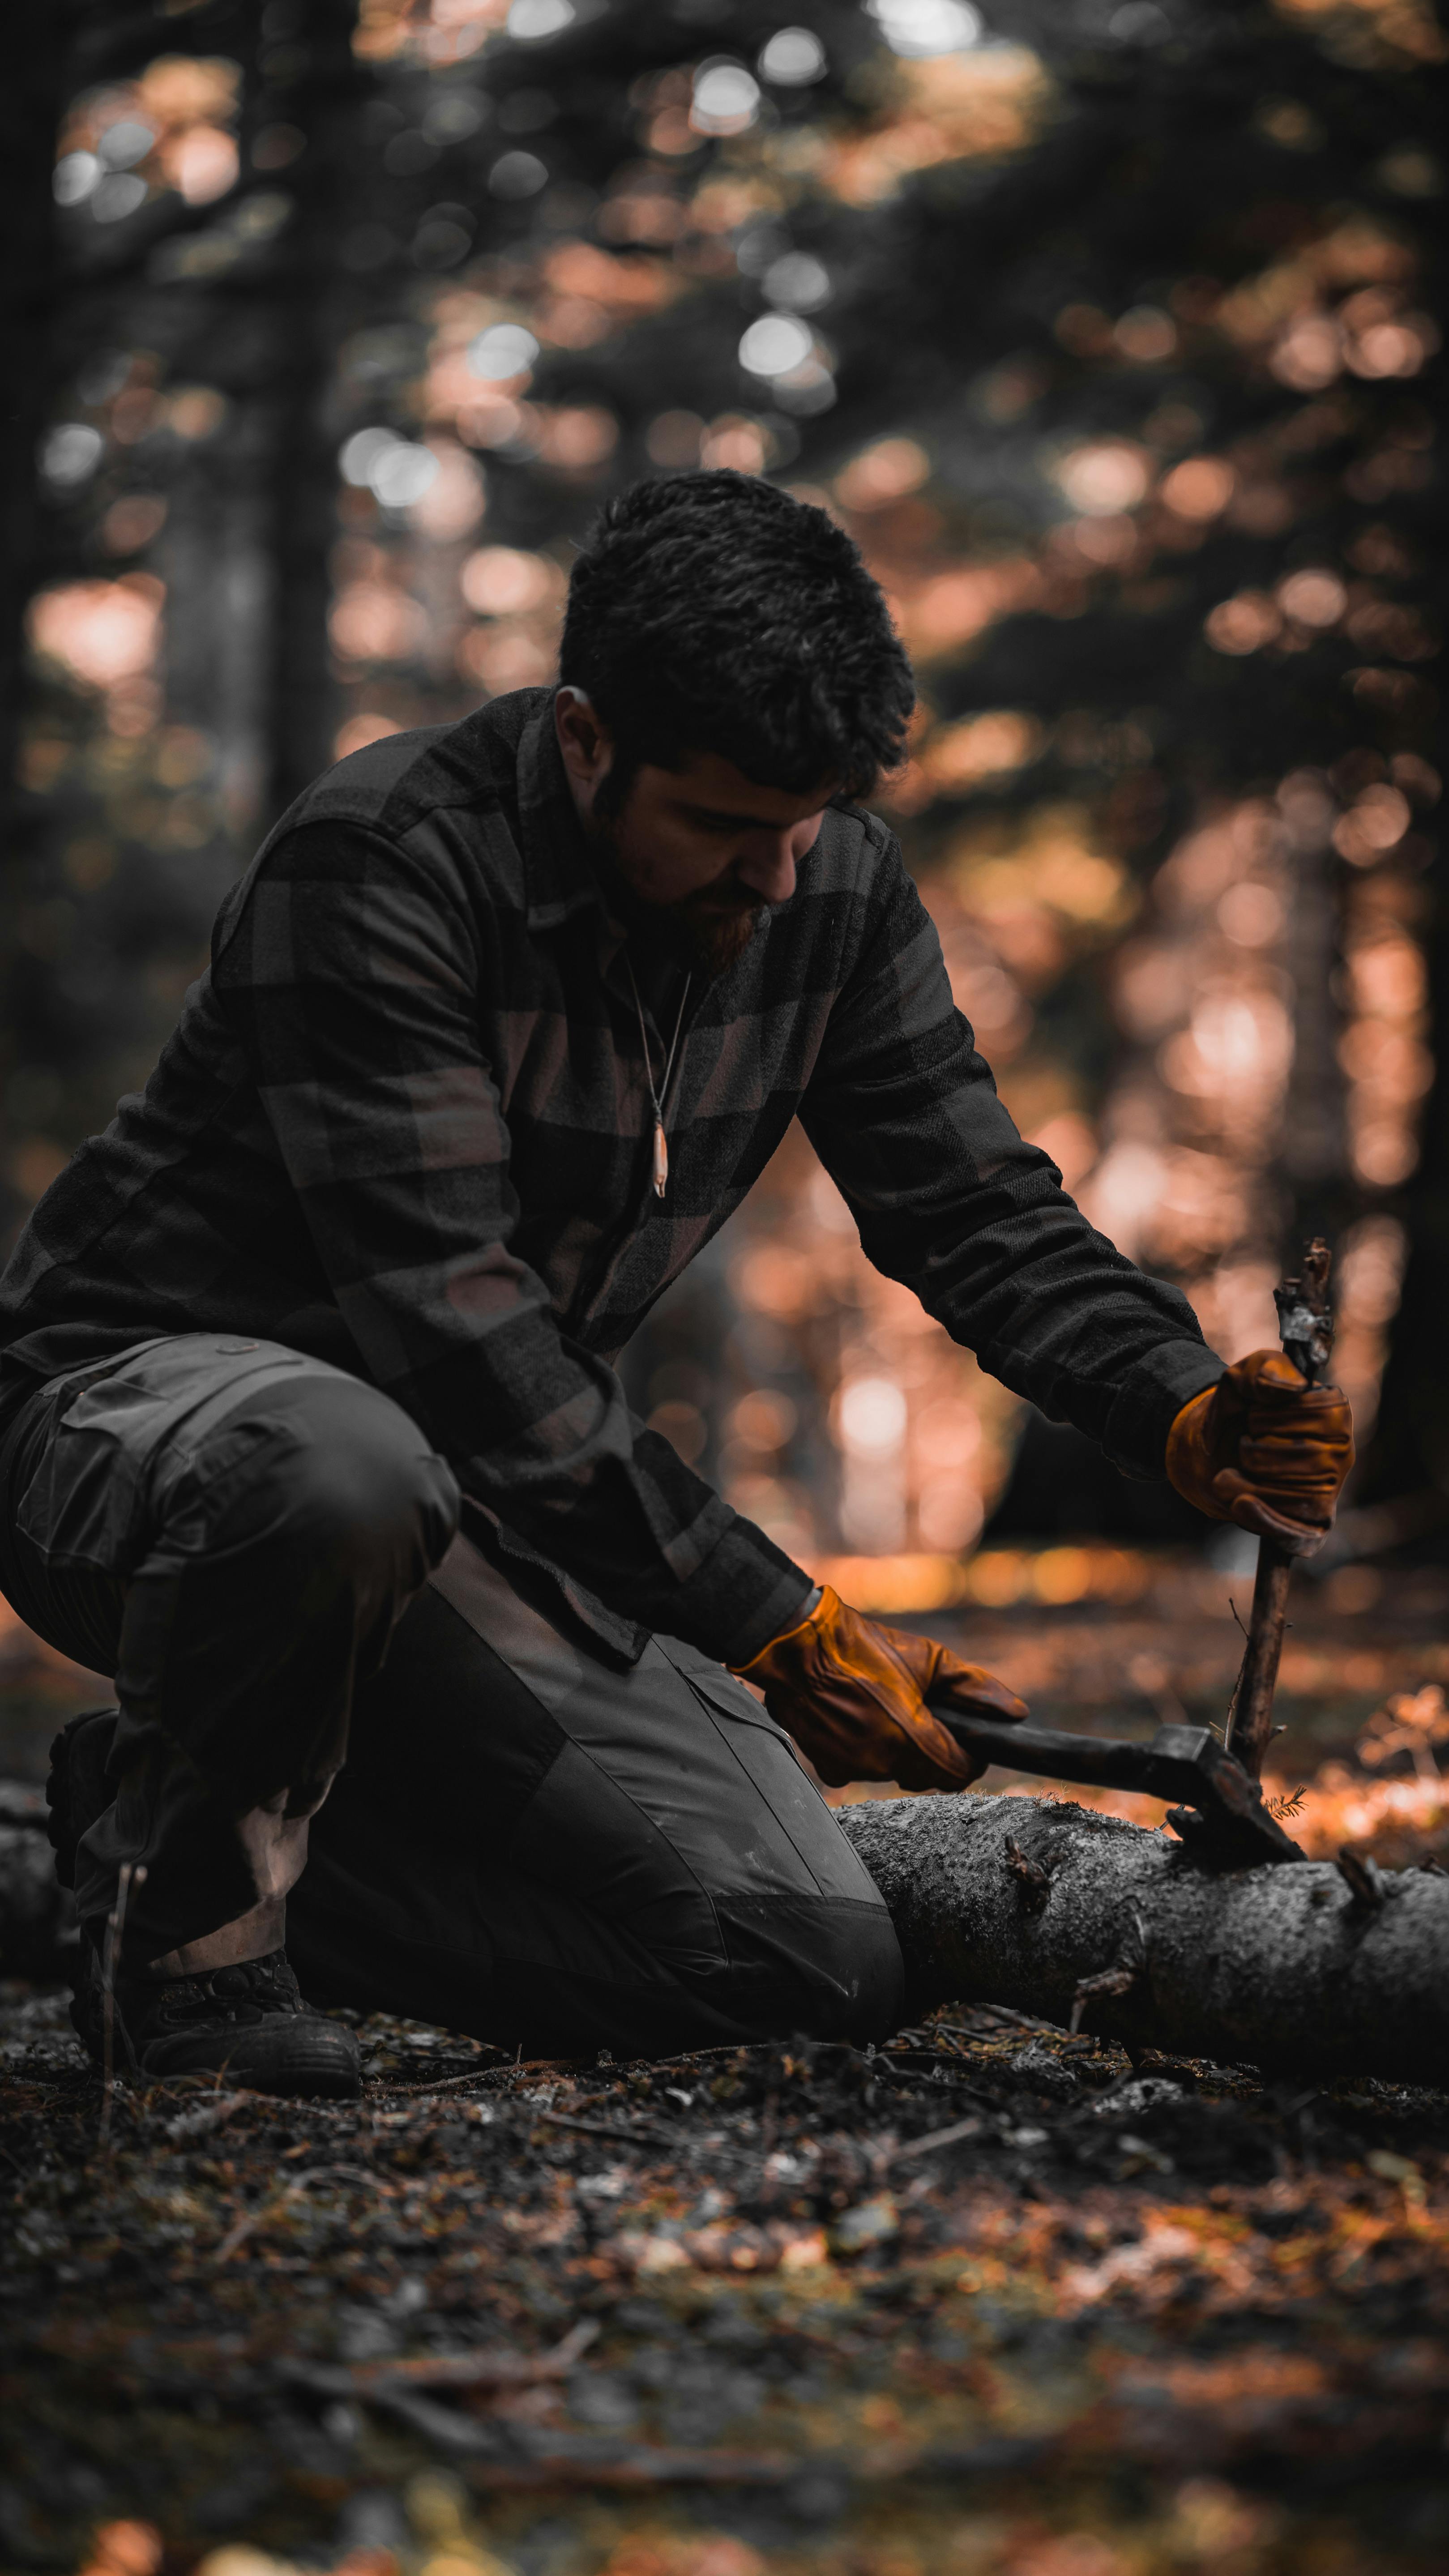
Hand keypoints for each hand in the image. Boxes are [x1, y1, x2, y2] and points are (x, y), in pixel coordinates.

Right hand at [732, 1583, 1027, 1790]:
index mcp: (912, 1738)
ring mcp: (853, 1768)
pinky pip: (858, 1770)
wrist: (798, 1646)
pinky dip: (864, 1752)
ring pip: (893, 1772)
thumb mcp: (928, 1658)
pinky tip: (856, 1720)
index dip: (969, 1754)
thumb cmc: (864, 1647)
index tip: (965, 1737)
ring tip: (886, 1709)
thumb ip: (974, 1688)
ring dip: (898, 1750)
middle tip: (924, 1716)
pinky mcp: (827, 1766)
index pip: (959, 1771)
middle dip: (934, 1752)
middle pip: (926, 1775)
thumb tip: (1016, 1712)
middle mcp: (883, 1762)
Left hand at [1166, 1349, 1353, 1556]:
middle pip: (1308, 1461)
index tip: (1253, 1415)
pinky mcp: (1312, 1526)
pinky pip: (1300, 1535)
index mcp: (1335, 1412)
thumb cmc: (1237, 1409)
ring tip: (1226, 1474)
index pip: (1319, 1417)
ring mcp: (1330, 1492)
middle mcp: (1342, 1453)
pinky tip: (1240, 1505)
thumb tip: (1295, 1386)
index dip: (1273, 1418)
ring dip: (1250, 1485)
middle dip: (1258, 1453)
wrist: (1211, 1448)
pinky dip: (1267, 1521)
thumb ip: (1263, 1370)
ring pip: (1299, 1497)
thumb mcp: (1240, 1379)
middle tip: (1241, 1445)